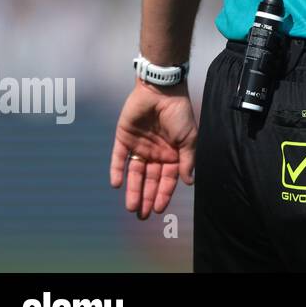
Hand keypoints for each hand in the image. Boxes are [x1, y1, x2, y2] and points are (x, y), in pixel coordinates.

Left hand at [109, 79, 197, 218]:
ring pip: (134, 173)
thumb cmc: (179, 113)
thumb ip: (186, 160)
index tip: (158, 209)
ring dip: (133, 190)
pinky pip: (118, 158)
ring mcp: (139, 146)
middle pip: (149, 180)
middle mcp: (155, 153)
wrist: (161, 90)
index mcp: (172, 153)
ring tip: (131, 207)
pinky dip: (116, 171)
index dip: (163, 194)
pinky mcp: (123, 139)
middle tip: (142, 216)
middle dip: (146, 197)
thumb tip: (188, 182)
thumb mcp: (189, 138)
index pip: (167, 179)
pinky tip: (117, 184)